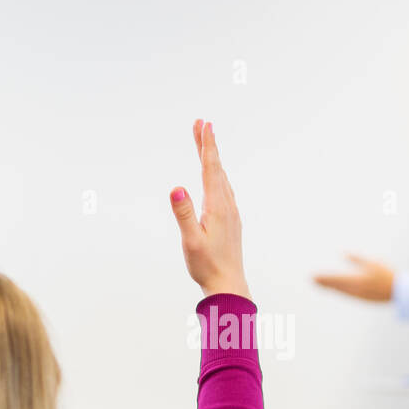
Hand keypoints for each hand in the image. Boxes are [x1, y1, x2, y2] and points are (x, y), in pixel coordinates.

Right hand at [170, 120, 250, 299]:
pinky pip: (223, 190)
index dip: (206, 145)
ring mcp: (231, 213)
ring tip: (205, 145)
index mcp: (217, 206)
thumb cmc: (206, 266)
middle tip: (201, 123)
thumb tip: (176, 189)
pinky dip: (217, 176)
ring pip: (221, 178)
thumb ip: (183, 214)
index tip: (204, 124)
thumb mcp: (191, 240)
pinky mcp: (231, 221)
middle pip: (216, 169)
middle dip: (208, 145)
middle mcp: (227, 205)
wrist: (229, 285)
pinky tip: (215, 179)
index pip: (210, 168)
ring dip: (212, 160)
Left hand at [313, 254, 393, 301]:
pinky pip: (347, 295)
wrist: (399, 292)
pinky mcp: (363, 299)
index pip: (336, 279)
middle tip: (313, 280)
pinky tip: (335, 289)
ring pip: (341, 292)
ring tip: (321, 285)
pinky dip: (339, 291)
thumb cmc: (387, 274)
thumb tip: (343, 253)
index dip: (324, 278)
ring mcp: (359, 296)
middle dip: (324, 283)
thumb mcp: (373, 262)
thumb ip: (357, 258)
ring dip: (330, 288)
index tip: (313, 276)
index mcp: (358, 280)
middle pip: (336, 287)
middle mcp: (356, 290)